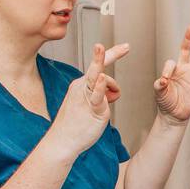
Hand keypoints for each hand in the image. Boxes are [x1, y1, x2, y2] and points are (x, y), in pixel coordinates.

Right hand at [50, 42, 128, 157]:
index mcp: (82, 84)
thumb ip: (103, 96)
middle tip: (128, 46)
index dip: (112, 54)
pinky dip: (99, 87)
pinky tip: (100, 79)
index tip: (125, 47)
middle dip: (113, 54)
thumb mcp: (90, 105)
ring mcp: (87, 96)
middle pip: (100, 67)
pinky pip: (97, 95)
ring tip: (98, 107)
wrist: (61, 142)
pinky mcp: (92, 108)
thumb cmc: (74, 126)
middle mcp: (82, 86)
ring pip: (103, 80)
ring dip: (111, 86)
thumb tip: (114, 93)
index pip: (97, 67)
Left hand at [154, 26, 189, 124]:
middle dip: (188, 39)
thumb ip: (160, 84)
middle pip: (185, 50)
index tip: (165, 81)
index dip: (168, 70)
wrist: (174, 114)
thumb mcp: (159, 92)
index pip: (171, 62)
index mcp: (171, 70)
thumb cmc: (165, 102)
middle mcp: (182, 69)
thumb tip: (163, 79)